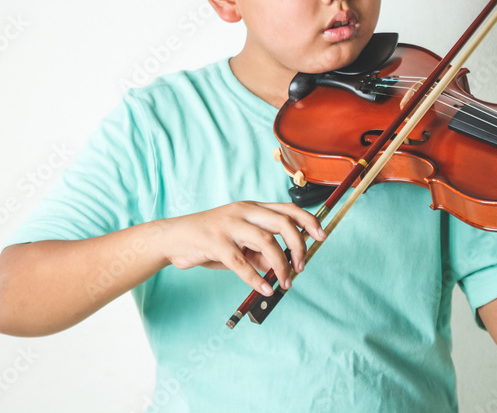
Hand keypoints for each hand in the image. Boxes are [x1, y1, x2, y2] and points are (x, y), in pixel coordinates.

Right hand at [158, 201, 325, 295]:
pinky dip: (255, 278)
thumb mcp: (239, 242)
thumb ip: (260, 252)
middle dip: (299, 245)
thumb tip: (281, 267)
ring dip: (280, 265)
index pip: (288, 209)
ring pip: (266, 241)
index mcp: (252, 207)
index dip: (309, 221)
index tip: (322, 236)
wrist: (174, 237)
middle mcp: (243, 211)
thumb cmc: (209, 240)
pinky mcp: (215, 241)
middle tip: (302, 267)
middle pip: (282, 222)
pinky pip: (241, 262)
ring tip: (285, 282)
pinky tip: (264, 288)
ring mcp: (229, 224)